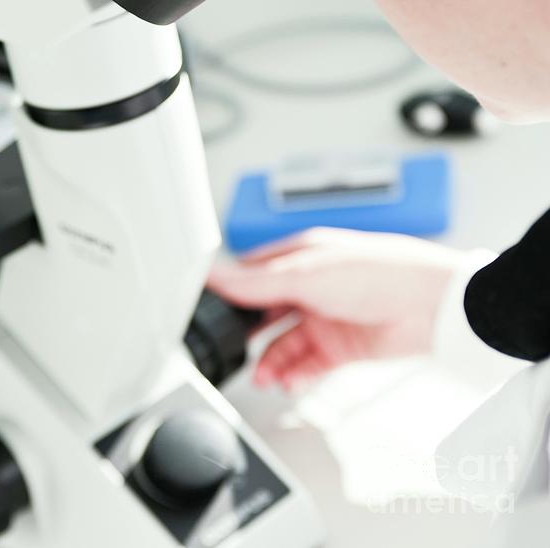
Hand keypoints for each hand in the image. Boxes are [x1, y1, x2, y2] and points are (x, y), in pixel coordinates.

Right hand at [210, 228, 460, 389]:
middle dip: (246, 335)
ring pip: (283, 345)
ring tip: (263, 375)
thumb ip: (257, 282)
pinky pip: (307, 366)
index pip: (251, 274)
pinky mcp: (340, 348)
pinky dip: (294, 375)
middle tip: (231, 351)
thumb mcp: (306, 273)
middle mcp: (309, 287)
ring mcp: (324, 318)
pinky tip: (288, 380)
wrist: (432, 306)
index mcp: (298, 257)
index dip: (230, 293)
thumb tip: (215, 275)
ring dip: (269, 361)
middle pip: (264, 314)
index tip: (207, 312)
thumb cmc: (379, 271)